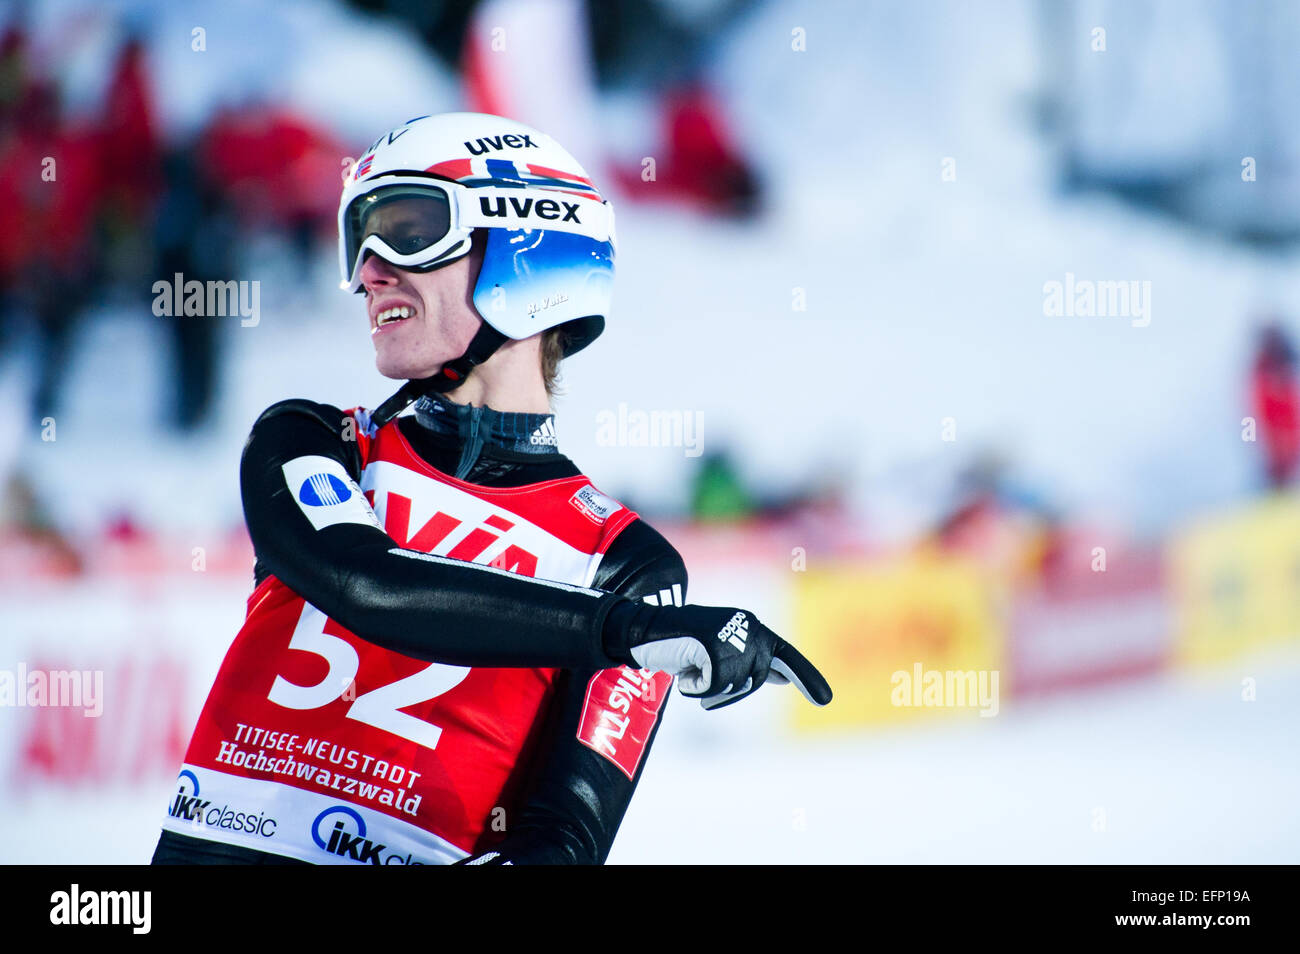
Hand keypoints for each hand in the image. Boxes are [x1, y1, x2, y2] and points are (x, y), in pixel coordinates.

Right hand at [607, 601, 832, 709]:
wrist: (642, 630)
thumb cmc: (680, 644)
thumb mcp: (719, 651)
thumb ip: (749, 660)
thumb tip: (781, 677)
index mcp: (752, 626)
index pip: (785, 656)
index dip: (805, 678)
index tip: (825, 700)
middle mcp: (746, 626)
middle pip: (754, 680)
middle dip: (729, 691)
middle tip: (702, 682)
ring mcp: (730, 635)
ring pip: (734, 685)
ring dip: (709, 689)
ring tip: (691, 669)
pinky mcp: (711, 646)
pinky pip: (711, 686)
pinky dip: (693, 686)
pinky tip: (683, 669)